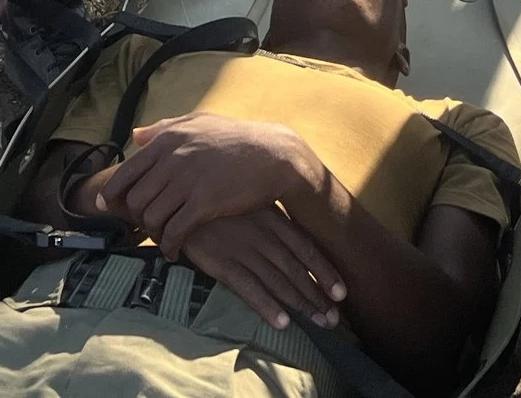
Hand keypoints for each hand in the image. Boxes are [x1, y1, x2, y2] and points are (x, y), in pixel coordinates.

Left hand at [97, 113, 321, 254]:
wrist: (274, 155)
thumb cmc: (236, 138)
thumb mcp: (199, 122)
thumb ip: (164, 128)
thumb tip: (134, 136)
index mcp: (169, 138)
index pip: (127, 170)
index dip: (111, 193)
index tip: (106, 208)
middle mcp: (174, 157)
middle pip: (135, 198)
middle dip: (135, 217)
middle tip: (142, 227)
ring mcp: (188, 180)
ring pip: (151, 217)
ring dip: (152, 233)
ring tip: (160, 238)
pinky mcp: (204, 202)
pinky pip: (174, 231)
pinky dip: (169, 246)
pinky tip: (173, 252)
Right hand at [175, 208, 344, 331]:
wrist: (177, 197)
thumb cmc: (216, 200)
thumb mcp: (249, 202)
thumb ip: (271, 221)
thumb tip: (294, 242)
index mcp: (272, 218)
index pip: (307, 248)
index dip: (326, 272)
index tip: (342, 293)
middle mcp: (262, 234)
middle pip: (297, 270)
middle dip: (318, 296)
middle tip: (334, 320)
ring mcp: (242, 248)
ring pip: (279, 282)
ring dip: (301, 305)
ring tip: (318, 323)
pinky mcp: (221, 262)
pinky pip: (249, 289)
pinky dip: (267, 307)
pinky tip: (282, 323)